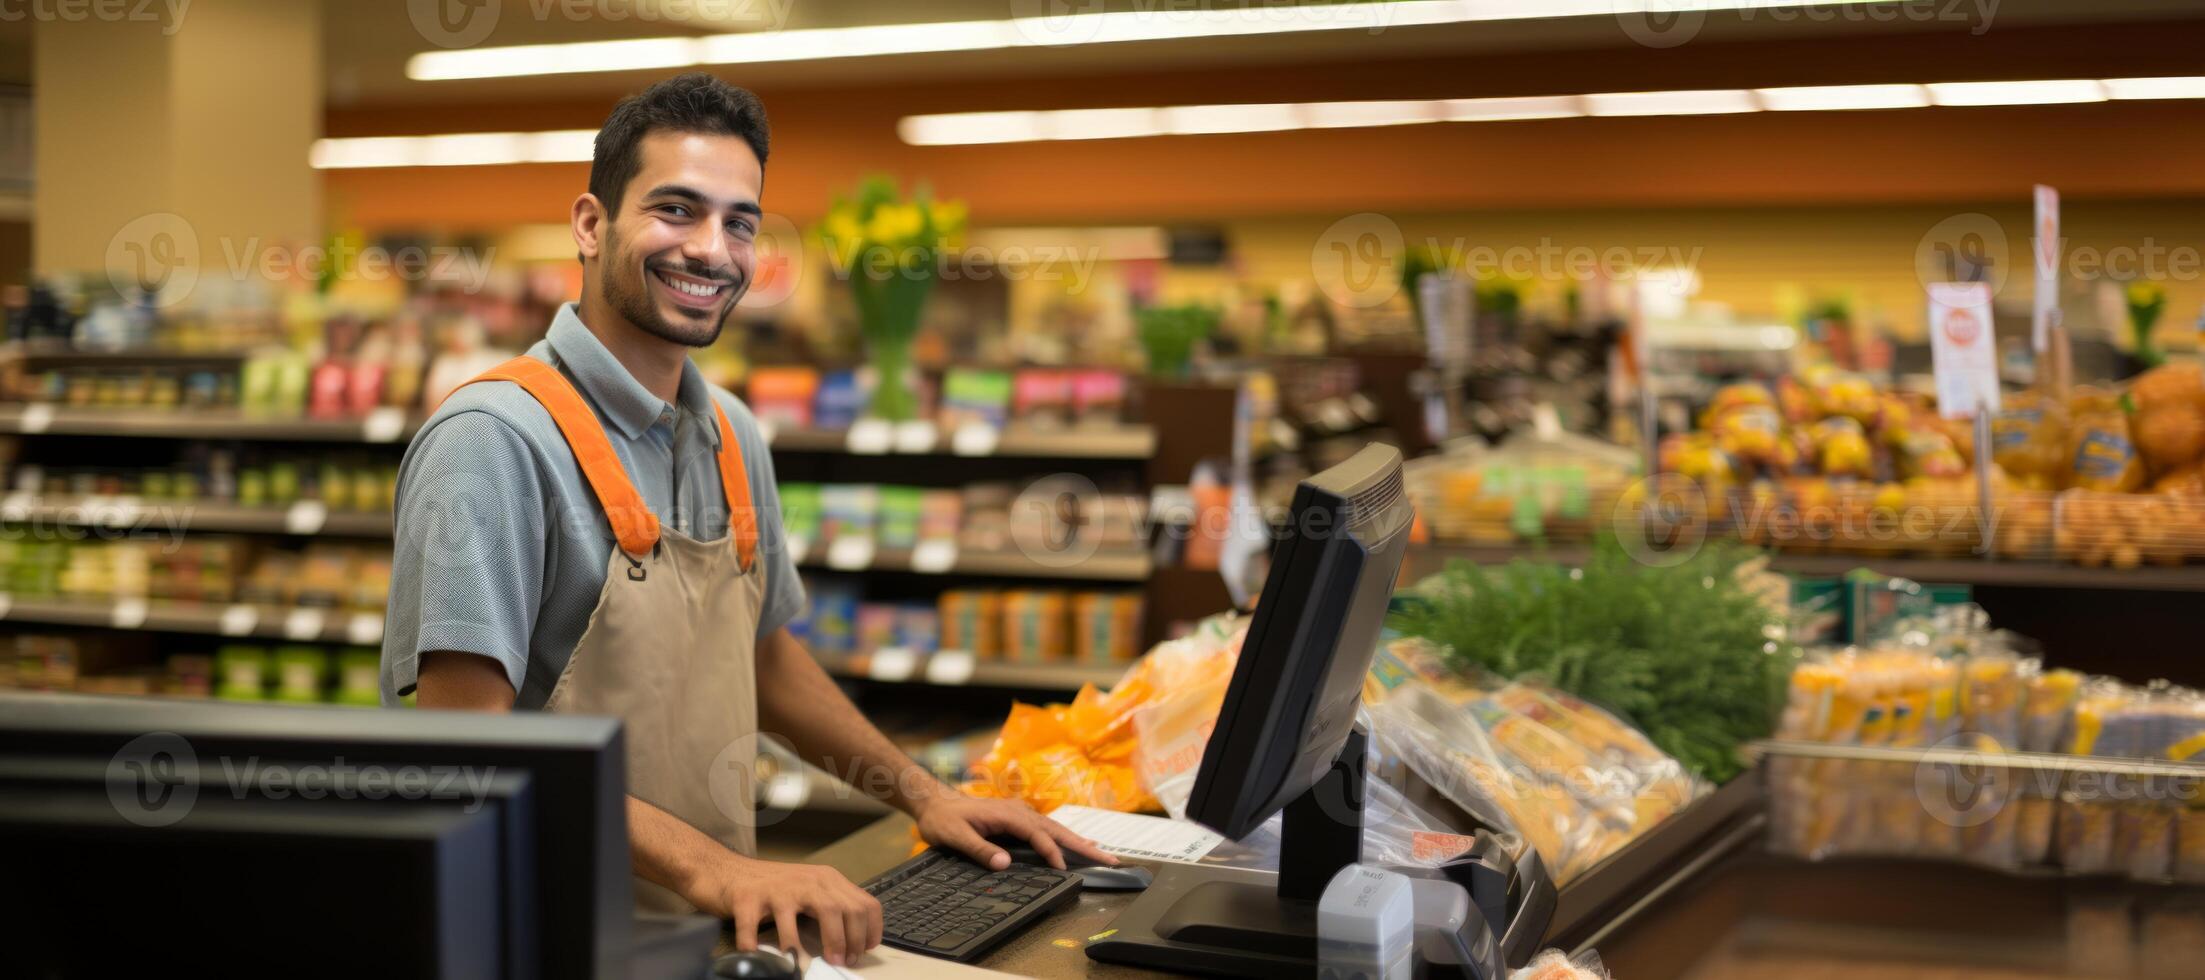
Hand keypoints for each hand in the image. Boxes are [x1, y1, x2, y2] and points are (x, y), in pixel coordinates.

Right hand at [683, 853, 880, 967]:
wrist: (724, 870)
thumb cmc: (770, 888)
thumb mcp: (809, 891)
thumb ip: (831, 908)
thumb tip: (854, 943)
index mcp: (826, 880)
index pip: (863, 903)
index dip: (869, 931)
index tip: (863, 952)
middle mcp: (806, 880)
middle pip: (839, 910)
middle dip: (845, 941)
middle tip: (840, 962)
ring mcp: (777, 888)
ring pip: (804, 915)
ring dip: (807, 946)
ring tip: (805, 964)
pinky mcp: (748, 898)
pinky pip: (754, 926)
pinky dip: (755, 945)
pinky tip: (758, 956)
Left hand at [913, 792, 1119, 870]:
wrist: (934, 802)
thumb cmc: (943, 820)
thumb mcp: (955, 836)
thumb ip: (980, 849)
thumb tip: (1005, 864)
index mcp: (1008, 814)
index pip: (1038, 835)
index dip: (1052, 852)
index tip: (1062, 869)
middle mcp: (1019, 811)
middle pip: (1058, 829)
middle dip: (1084, 845)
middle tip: (1110, 859)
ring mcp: (1020, 813)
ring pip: (1056, 828)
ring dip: (1079, 842)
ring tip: (1103, 854)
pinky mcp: (1018, 818)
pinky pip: (1047, 829)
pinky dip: (1065, 838)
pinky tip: (1076, 844)